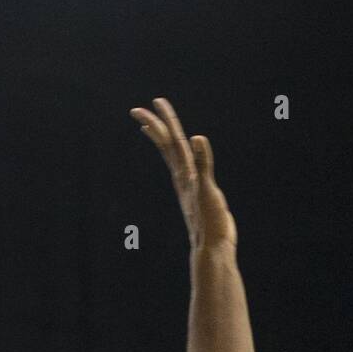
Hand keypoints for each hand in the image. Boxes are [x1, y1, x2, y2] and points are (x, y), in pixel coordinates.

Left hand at [130, 97, 235, 248]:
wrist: (212, 248)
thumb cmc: (210, 222)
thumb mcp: (207, 190)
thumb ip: (202, 164)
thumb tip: (196, 138)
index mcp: (184, 173)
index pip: (172, 140)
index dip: (165, 121)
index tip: (155, 103)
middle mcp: (182, 177)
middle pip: (166, 146)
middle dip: (155, 126)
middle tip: (140, 109)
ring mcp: (188, 185)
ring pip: (172, 157)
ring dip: (162, 141)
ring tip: (150, 129)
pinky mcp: (196, 193)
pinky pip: (184, 169)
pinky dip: (181, 158)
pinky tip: (181, 156)